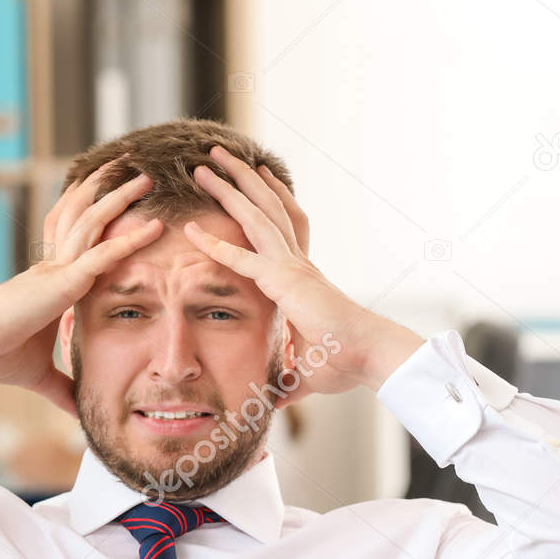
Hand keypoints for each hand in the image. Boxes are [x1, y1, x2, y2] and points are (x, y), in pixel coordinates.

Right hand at [0, 159, 163, 413]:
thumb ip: (62, 390)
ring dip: (121, 199)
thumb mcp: (38, 376)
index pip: (80, 242)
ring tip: (144, 177)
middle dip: (109, 191)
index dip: (97, 219)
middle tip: (132, 170)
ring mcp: (58, 270)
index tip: (116, 203)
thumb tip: (77, 413)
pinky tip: (154, 227)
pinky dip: (131, 241)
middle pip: (86, 218)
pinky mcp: (62, 282)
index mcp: (51, 282)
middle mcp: (55, 267)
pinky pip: (103, 255)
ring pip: (95, 223)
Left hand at [184, 145, 424, 399]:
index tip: (251, 183)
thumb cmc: (347, 362)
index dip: (262, 206)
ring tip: (208, 161)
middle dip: (241, 180)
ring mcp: (292, 267)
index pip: (278, 233)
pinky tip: (190, 230)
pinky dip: (215, 244)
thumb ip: (287, 382)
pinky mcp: (286, 281)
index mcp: (302, 278)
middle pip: (265, 209)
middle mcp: (297, 264)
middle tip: (218, 156)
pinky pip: (243, 258)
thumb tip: (275, 402)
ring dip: (230, 187)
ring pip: (256, 215)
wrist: (370, 357)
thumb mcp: (306, 375)